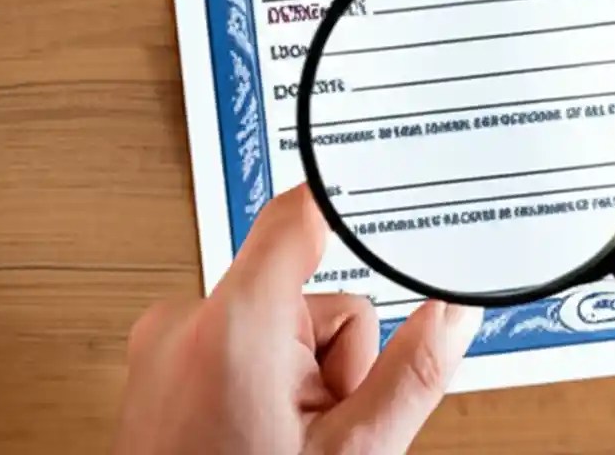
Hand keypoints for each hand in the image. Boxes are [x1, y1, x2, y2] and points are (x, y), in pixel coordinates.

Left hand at [114, 184, 482, 454]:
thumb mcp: (354, 454)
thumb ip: (414, 375)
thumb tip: (456, 316)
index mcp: (232, 329)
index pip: (297, 216)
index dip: (346, 203)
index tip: (374, 186)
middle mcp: (185, 325)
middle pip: (307, 294)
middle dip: (331, 353)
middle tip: (322, 421)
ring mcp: (164, 348)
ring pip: (277, 322)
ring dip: (298, 372)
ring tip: (287, 434)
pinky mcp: (159, 367)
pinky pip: (238, 344)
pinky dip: (260, 381)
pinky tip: (260, 432)